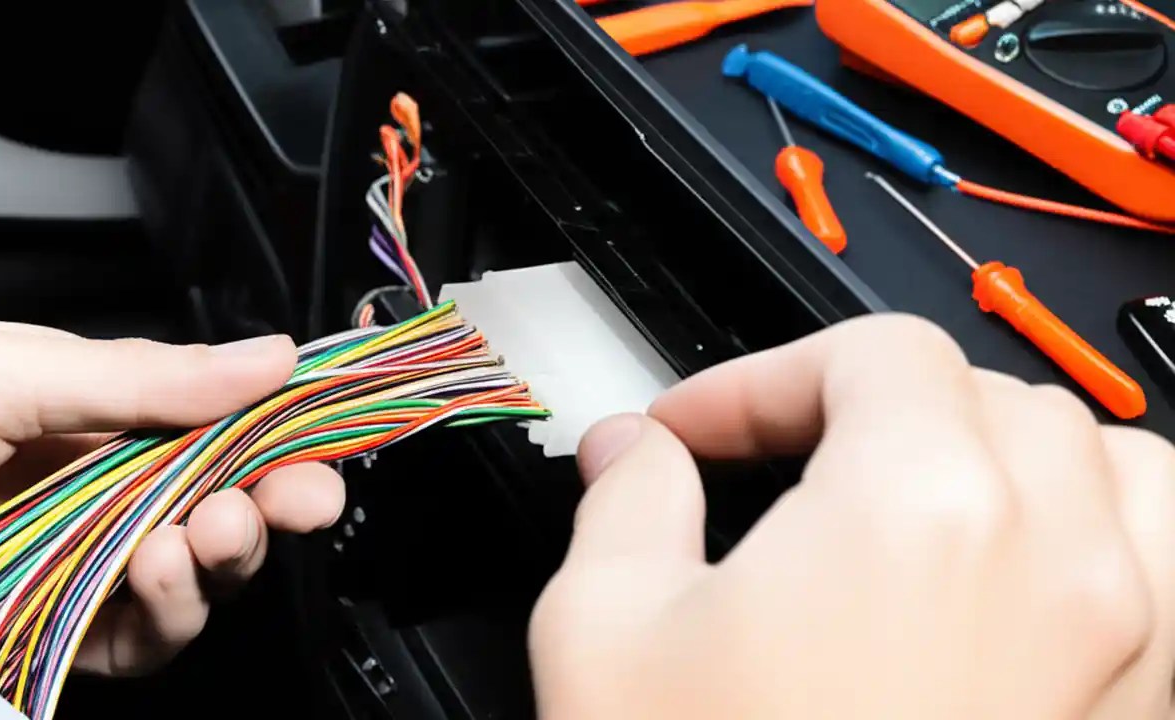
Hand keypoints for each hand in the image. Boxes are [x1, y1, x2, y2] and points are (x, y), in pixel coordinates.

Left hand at [0, 319, 344, 675]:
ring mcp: (81, 564)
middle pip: (227, 505)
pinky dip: (170, 612)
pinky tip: (159, 570)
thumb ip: (152, 377)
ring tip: (208, 532)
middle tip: (295, 499)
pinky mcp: (56, 632)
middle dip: (274, 504)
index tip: (327, 441)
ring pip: (198, 579)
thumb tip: (269, 355)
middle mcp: (101, 490)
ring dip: (223, 558)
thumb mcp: (14, 372)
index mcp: (100, 413)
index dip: (282, 435)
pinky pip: (144, 636)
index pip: (220, 425)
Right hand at [531, 315, 1174, 718]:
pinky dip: (1107, 535)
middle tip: (777, 462)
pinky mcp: (1143, 718)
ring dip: (1009, 449)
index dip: (759, 377)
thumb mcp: (605, 636)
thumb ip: (623, 504)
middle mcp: (1050, 561)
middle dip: (864, 405)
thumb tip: (629, 454)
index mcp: (915, 512)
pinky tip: (1027, 571)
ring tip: (918, 490)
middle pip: (984, 392)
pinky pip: (1171, 572)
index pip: (864, 355)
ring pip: (1111, 462)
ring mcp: (1124, 647)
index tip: (695, 432)